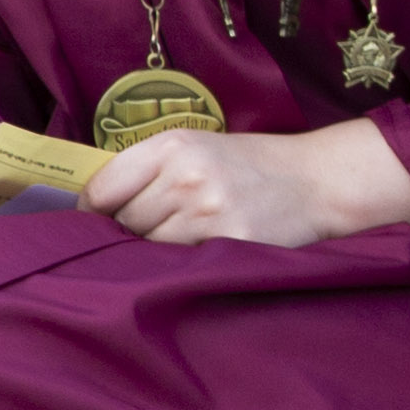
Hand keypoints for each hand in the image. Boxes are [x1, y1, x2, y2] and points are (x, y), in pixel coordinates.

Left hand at [80, 117, 409, 247]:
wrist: (318, 181)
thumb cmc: (252, 165)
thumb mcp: (199, 147)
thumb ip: (150, 169)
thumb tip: (94, 208)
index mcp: (173, 145)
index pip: (103, 187)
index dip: (91, 211)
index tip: (94, 223)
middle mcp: (187, 175)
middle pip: (123, 223)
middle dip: (129, 232)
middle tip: (152, 232)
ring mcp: (208, 211)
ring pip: (149, 248)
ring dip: (156, 251)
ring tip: (181, 241)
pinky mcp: (229, 242)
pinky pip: (181, 264)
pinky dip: (183, 264)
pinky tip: (200, 254)